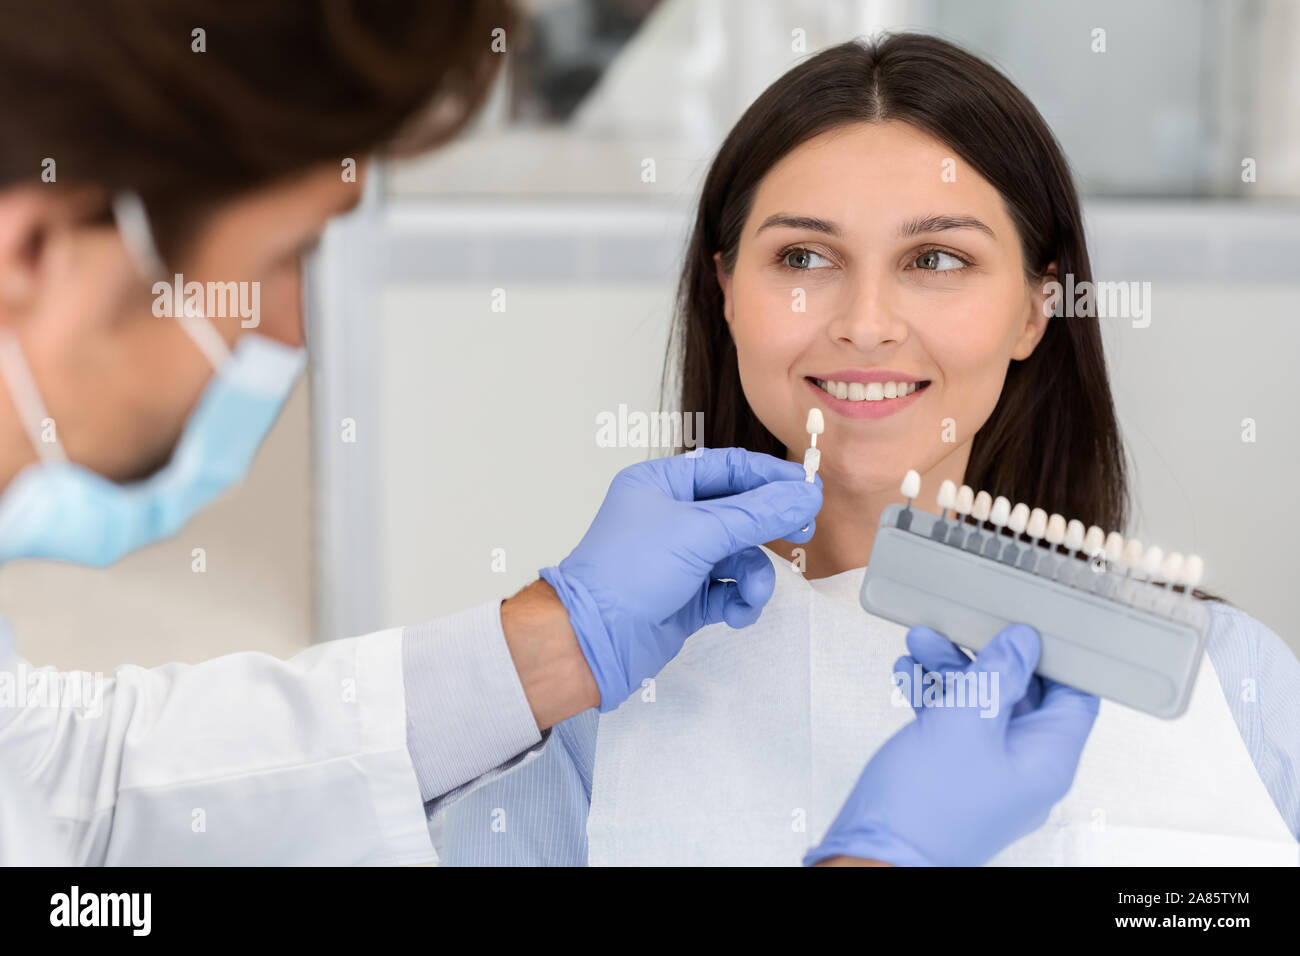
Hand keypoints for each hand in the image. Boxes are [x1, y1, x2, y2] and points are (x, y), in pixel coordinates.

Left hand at [540, 447, 821, 712]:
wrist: (593, 639)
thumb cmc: (627, 574)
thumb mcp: (699, 532)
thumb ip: (758, 514)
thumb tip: (805, 496)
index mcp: (660, 484)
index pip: (727, 468)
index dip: (770, 477)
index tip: (808, 489)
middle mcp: (668, 517)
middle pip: (737, 511)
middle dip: (769, 526)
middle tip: (803, 532)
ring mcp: (678, 558)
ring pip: (737, 555)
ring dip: (753, 575)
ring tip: (754, 593)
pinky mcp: (685, 596)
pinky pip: (728, 590)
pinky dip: (738, 601)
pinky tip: (737, 613)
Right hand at [804, 623, 1098, 866]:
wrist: (875, 855)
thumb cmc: (926, 807)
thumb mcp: (966, 721)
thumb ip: (998, 673)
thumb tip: (1023, 643)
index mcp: (1046, 759)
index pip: (1074, 695)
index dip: (1058, 656)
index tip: (1033, 622)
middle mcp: (1023, 766)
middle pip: (1021, 693)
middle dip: (987, 655)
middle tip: (960, 624)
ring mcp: (986, 771)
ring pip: (981, 705)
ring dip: (952, 670)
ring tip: (920, 643)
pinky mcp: (952, 773)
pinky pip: (952, 724)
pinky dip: (933, 696)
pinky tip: (908, 674)